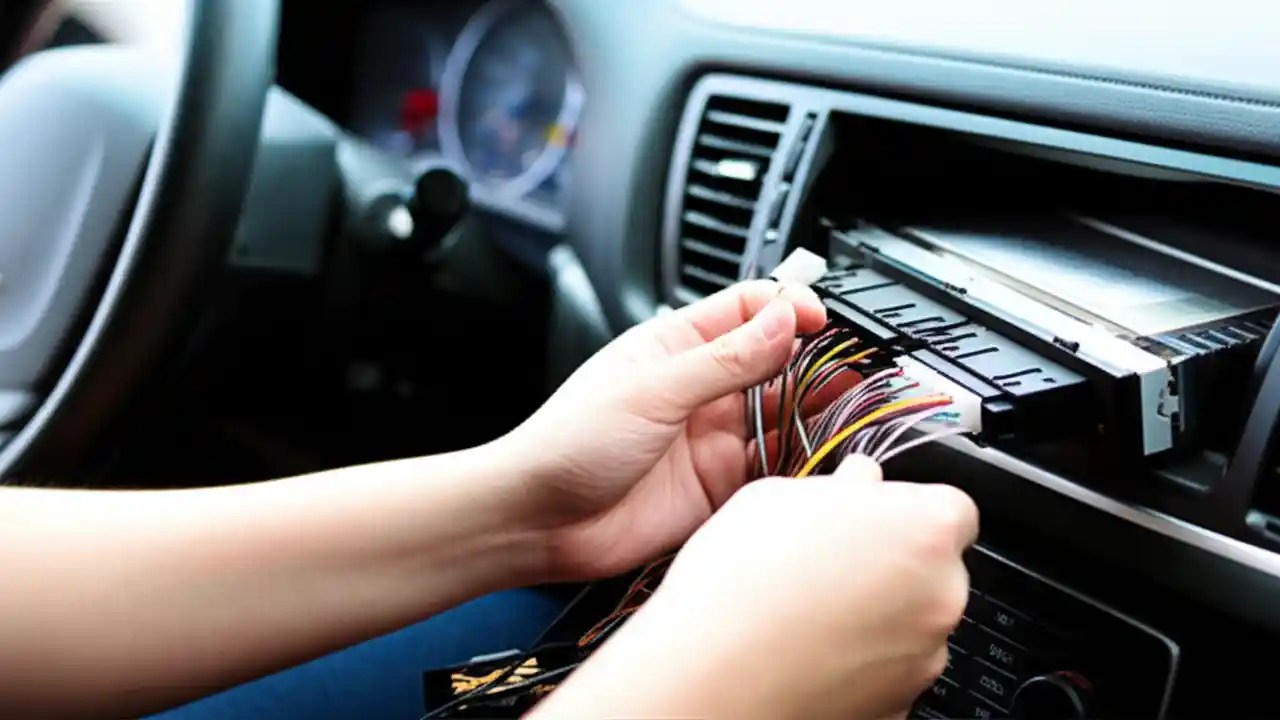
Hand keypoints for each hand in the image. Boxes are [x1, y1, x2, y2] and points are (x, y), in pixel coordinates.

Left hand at [503, 280, 827, 580]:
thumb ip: (725, 360)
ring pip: (781, 417)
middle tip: (851, 370)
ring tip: (847, 413)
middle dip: (814, 363)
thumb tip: (783, 320)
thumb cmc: (568, 443)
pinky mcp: (717, 486)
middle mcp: (700, 388)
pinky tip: (817, 459)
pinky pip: (771, 469)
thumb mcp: (652, 390)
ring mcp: (710, 437)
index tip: (819, 319)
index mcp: (676, 345)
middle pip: (775, 363)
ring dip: (813, 414)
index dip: (787, 308)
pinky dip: (798, 464)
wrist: (538, 522)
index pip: (748, 309)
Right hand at [531, 456, 978, 719]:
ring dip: (877, 609)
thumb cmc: (740, 583)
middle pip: (934, 566)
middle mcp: (942, 595)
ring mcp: (925, 656)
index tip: (873, 514)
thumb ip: (839, 487)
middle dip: (891, 558)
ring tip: (807, 606)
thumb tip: (859, 484)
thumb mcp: (778, 498)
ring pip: (912, 619)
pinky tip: (810, 645)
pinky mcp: (900, 704)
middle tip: (829, 557)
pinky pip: (889, 666)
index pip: (952, 507)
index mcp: (925, 529)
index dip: (907, 509)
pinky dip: (862, 657)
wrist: (711, 676)